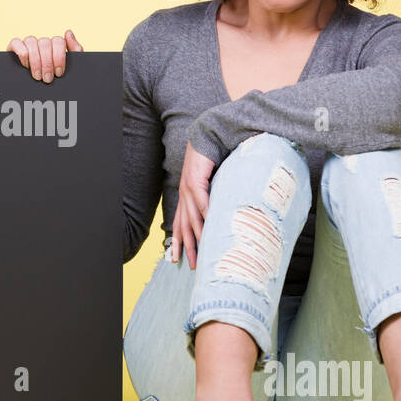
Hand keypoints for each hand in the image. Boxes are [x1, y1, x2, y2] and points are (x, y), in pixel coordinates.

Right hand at [6, 30, 82, 81]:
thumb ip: (75, 49)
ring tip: (37, 76)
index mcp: (54, 45)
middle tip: (47, 79)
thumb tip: (68, 32)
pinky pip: (16, 42)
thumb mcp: (70, 67)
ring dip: (35, 60)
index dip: (59, 57)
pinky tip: (26, 65)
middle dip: (47, 63)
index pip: (58, 41)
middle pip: (45, 43)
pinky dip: (22, 52)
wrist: (44, 97)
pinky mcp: (14, 48)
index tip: (58, 73)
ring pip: (31, 41)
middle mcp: (41, 43)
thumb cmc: (55, 79)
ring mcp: (28, 44)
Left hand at [170, 140, 216, 268]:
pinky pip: (201, 200)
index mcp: (185, 197)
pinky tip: (209, 225)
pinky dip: (205, 213)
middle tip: (191, 265)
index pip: (179, 224)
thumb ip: (214, 198)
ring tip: (202, 251)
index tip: (176, 260)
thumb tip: (224, 214)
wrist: (206, 136)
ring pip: (191, 217)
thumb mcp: (212, 184)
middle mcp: (184, 195)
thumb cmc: (212, 160)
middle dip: (186, 247)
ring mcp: (188, 188)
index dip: (178, 242)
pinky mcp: (195, 179)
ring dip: (197, 236)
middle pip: (183, 226)